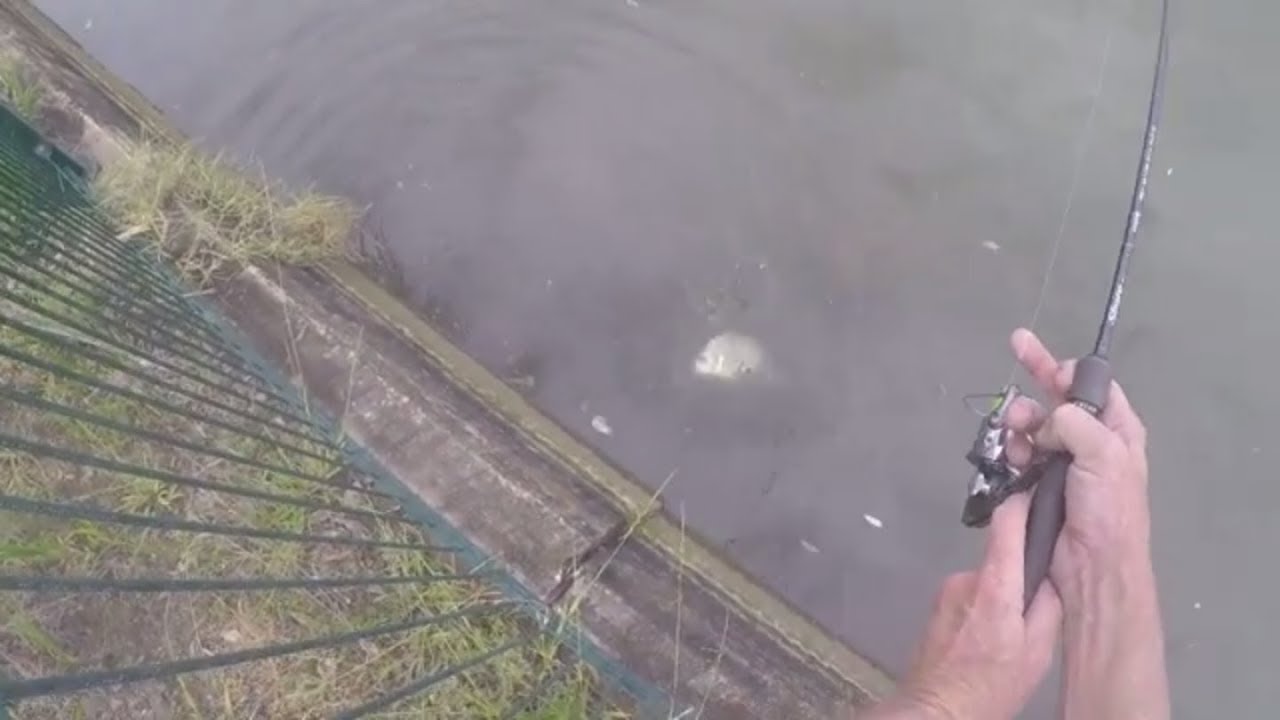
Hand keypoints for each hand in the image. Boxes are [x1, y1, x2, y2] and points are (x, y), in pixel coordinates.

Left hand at [864, 494, 1061, 719]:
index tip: (1038, 494)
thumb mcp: (1037, 653)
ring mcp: (945, 593)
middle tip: (1031, 613)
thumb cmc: (991, 685)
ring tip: (1005, 639)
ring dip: (998, 601)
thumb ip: (1048, 607)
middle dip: (1018, 580)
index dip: (1022, 504)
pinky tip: (984, 644)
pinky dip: (981, 613)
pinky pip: (968, 599)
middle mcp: (965, 579)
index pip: (1006, 524)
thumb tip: (1052, 575)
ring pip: (985, 584)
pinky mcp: (935, 609)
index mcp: (994, 585)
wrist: (935, 710)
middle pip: (999, 561)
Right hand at [1002, 328, 1168, 719]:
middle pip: (1056, 401)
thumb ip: (1074, 420)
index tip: (1037, 357)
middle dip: (1034, 389)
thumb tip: (1045, 422)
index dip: (1065, 368)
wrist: (1090, 568)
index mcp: (1117, 431)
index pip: (1092, 385)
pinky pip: (1018, 455)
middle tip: (1014, 379)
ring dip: (1019, 424)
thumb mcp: (1104, 454)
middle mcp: (1090, 443)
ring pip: (1031, 427)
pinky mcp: (1037, 485)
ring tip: (1013, 436)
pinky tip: (1010, 458)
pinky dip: (1011, 451)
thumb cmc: (1108, 510)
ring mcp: (1062, 465)